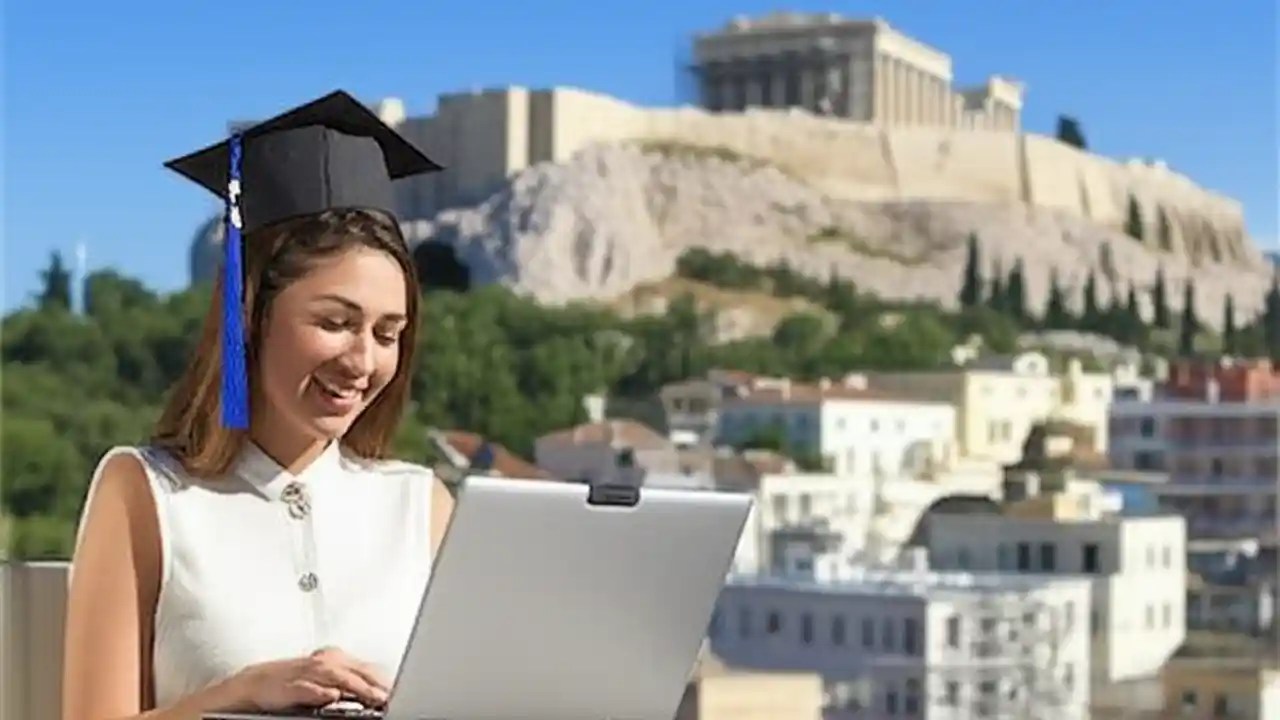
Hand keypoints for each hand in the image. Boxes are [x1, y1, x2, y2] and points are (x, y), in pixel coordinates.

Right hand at [219, 646, 390, 710]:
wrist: (250, 686)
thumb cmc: (290, 683)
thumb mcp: (324, 680)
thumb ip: (350, 684)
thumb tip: (378, 692)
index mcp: (334, 660)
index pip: (367, 669)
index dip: (384, 681)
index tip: (400, 692)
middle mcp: (323, 662)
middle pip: (357, 671)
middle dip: (376, 684)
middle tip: (391, 696)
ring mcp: (306, 672)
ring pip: (337, 677)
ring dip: (357, 687)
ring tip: (374, 698)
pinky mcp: (287, 686)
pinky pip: (306, 687)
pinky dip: (320, 691)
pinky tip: (331, 696)